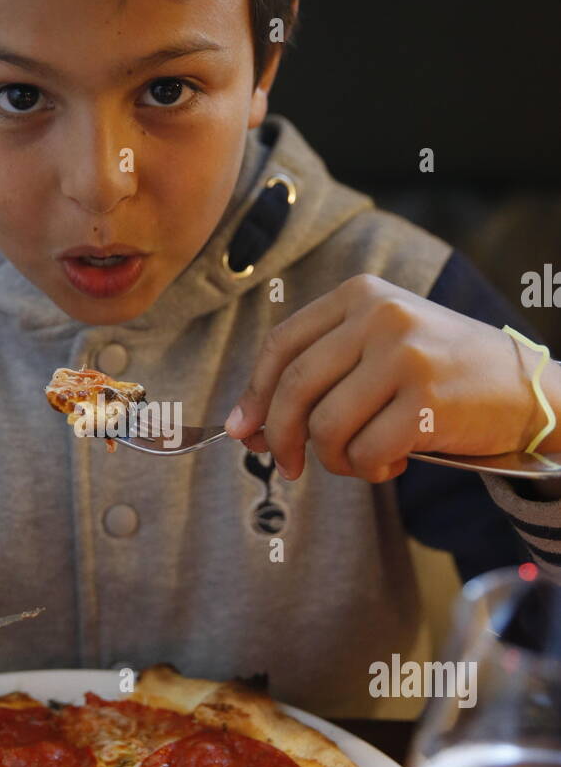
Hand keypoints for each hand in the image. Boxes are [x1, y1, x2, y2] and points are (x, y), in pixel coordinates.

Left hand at [224, 274, 560, 482]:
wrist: (525, 389)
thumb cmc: (440, 375)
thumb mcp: (381, 346)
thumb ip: (321, 373)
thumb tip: (248, 425)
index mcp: (360, 296)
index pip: (281, 345)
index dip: (254, 394)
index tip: (242, 431)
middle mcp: (379, 317)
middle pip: (294, 386)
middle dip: (280, 437)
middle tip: (287, 466)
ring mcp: (404, 355)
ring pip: (325, 425)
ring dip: (333, 459)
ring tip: (359, 461)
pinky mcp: (425, 399)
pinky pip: (365, 451)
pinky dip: (369, 470)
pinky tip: (392, 463)